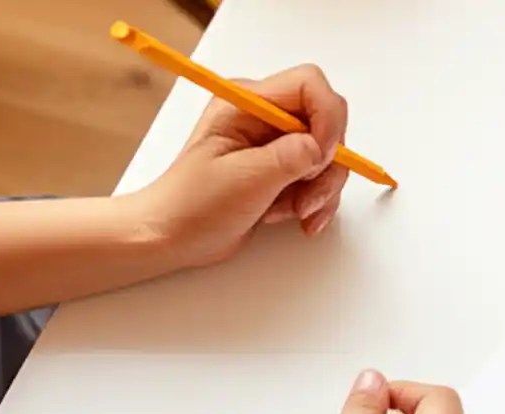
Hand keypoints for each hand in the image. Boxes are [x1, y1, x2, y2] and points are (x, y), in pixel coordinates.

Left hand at [132, 64, 349, 268]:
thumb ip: (290, 156)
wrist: (174, 236)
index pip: (310, 85)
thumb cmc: (193, 205)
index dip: (327, 119)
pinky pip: (321, 179)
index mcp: (248, 103)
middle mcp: (266, 116)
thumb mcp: (244, 178)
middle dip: (326, 166)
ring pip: (329, 156)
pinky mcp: (284, 170)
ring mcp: (277, 144)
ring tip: (293, 212)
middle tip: (306, 198)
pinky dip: (317, 202)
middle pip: (327, 125)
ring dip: (320, 190)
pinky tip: (297, 218)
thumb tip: (322, 149)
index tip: (322, 157)